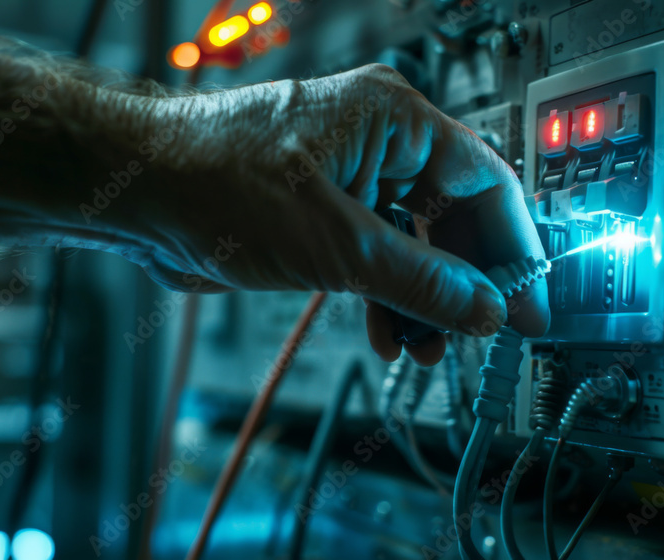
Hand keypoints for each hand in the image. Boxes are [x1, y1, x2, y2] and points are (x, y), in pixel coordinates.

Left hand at [133, 65, 549, 364]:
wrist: (134, 192)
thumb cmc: (214, 182)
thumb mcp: (337, 245)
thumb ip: (421, 280)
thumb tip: (484, 306)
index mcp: (394, 121)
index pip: (486, 181)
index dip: (514, 247)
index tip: (529, 301)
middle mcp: (379, 143)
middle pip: (455, 216)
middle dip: (465, 281)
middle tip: (481, 331)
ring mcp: (350, 177)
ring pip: (416, 243)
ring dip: (426, 298)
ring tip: (429, 346)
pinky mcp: (323, 211)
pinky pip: (377, 255)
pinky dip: (387, 295)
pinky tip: (388, 333)